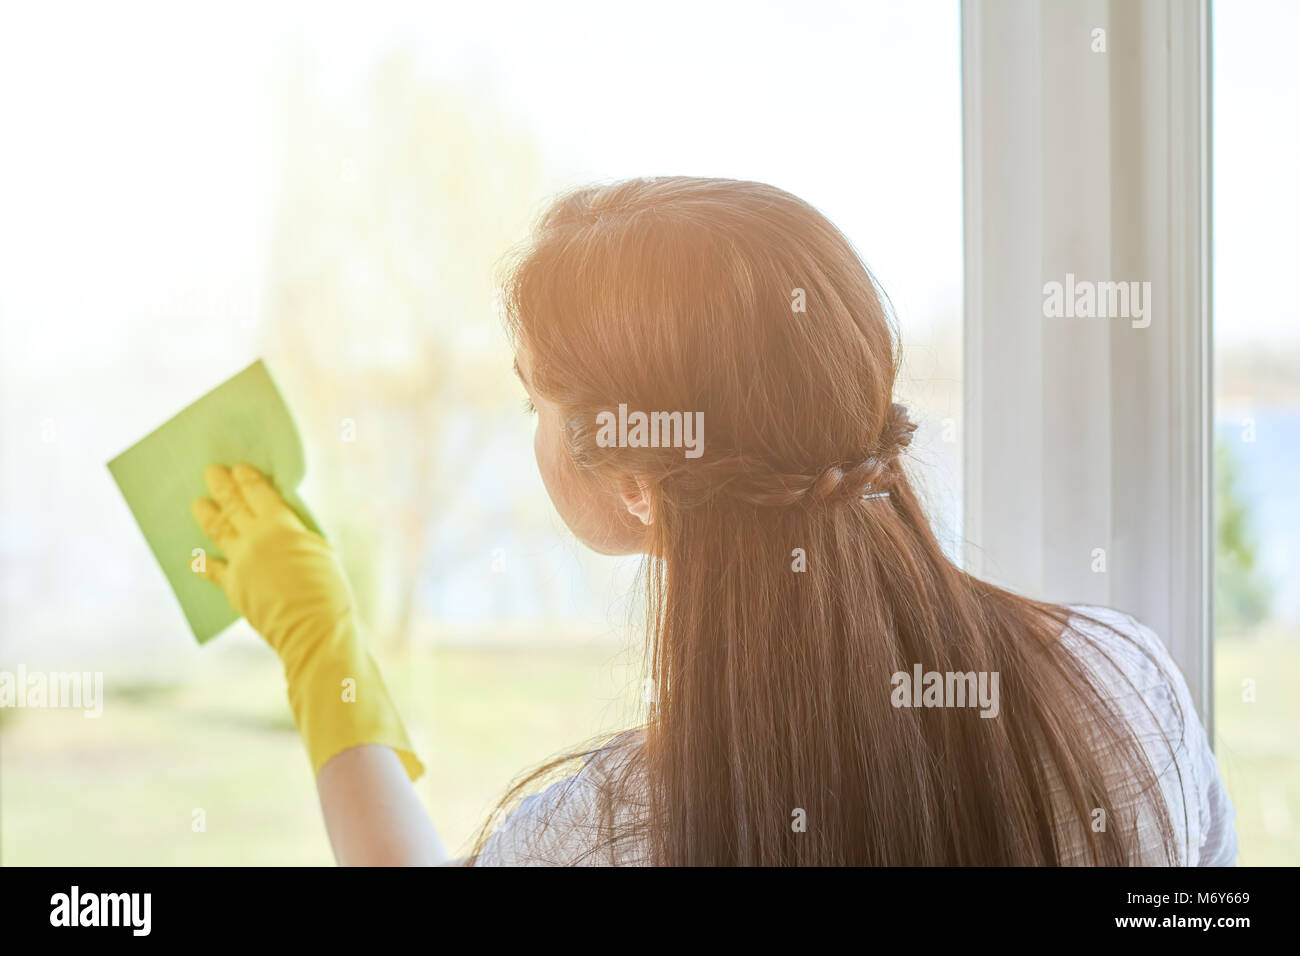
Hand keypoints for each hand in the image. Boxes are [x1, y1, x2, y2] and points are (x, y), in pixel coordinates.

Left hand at [190, 463, 348, 660]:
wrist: (312, 628)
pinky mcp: (232, 587)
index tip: (238, 468)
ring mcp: (239, 563)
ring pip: (217, 531)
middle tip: (211, 471)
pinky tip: (194, 558)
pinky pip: (213, 571)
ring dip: (206, 514)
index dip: (247, 478)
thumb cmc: (328, 588)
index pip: (258, 492)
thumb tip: (282, 523)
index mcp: (280, 525)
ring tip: (197, 503)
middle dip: (221, 486)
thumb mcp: (321, 549)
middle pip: (232, 506)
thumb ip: (297, 532)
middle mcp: (254, 538)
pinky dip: (204, 563)